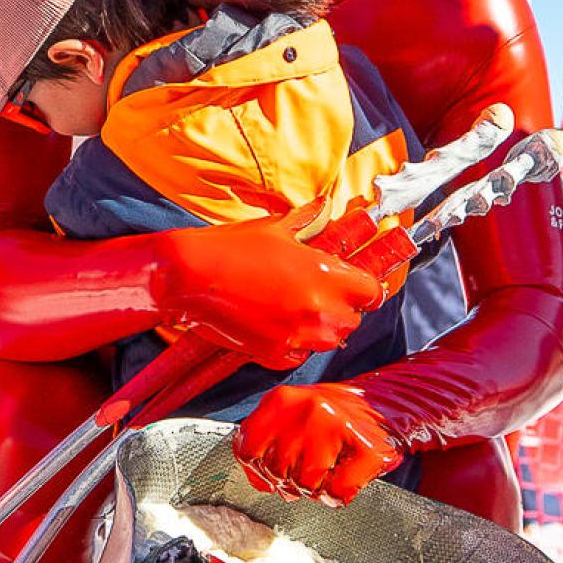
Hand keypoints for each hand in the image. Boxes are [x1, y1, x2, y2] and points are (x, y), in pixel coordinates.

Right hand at [156, 209, 382, 368]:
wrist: (190, 276)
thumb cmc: (232, 247)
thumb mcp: (276, 228)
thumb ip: (309, 220)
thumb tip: (324, 206)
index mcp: (325, 274)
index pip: (371, 291)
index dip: (365, 288)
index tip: (356, 285)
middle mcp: (318, 309)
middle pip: (353, 320)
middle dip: (343, 309)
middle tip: (321, 296)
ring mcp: (298, 335)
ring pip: (330, 341)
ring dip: (322, 329)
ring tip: (298, 311)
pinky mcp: (274, 354)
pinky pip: (299, 356)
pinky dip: (294, 346)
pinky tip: (277, 326)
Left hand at [234, 383, 403, 504]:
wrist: (388, 403)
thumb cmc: (336, 415)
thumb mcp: (292, 415)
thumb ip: (267, 441)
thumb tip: (258, 478)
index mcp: (283, 400)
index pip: (247, 449)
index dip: (257, 470)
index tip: (271, 473)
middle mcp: (308, 409)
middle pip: (276, 472)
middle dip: (290, 482)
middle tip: (309, 472)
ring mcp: (338, 427)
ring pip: (306, 484)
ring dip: (316, 489)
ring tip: (329, 472)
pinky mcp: (367, 449)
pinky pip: (337, 492)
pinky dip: (339, 496)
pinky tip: (345, 480)